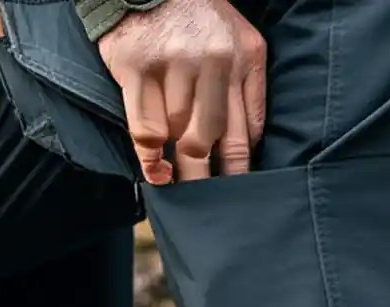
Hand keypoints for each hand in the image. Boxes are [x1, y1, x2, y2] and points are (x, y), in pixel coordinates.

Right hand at [98, 0, 266, 182]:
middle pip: (207, 138)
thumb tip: (253, 144)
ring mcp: (171, 66)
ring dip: (177, 166)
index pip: (243, 132)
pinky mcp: (136, 67)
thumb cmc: (204, 18)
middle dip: (205, 177)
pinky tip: (156, 171)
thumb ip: (253, 92)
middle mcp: (209, 63)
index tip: (237, 197)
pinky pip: (143, 125)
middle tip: (205, 204)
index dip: (238, 171)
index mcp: (240, 61)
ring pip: (175, 133)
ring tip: (178, 187)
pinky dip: (149, 156)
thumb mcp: (246, 43)